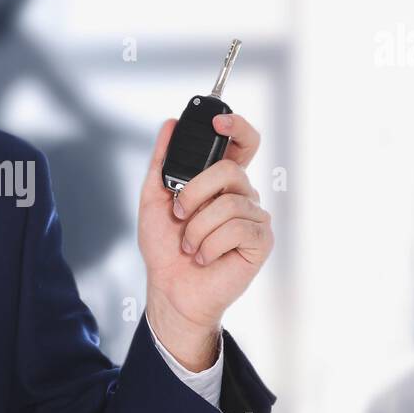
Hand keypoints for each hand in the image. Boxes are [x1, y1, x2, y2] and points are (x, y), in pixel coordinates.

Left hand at [137, 113, 273, 368]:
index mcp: (220, 182)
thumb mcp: (153, 199)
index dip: (236, 127)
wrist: (170, 290)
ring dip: (197, 228)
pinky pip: (237, 228)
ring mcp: (254, 218)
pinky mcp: (260, 241)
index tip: (216, 122)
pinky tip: (205, 257)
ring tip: (190, 246)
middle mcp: (242, 195)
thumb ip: (162, 163)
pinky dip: (210, 245)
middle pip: (230, 170)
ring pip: (229, 203)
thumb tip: (169, 125)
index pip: (242, 144)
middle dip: (195, 193)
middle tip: (179, 215)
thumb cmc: (165, 248)